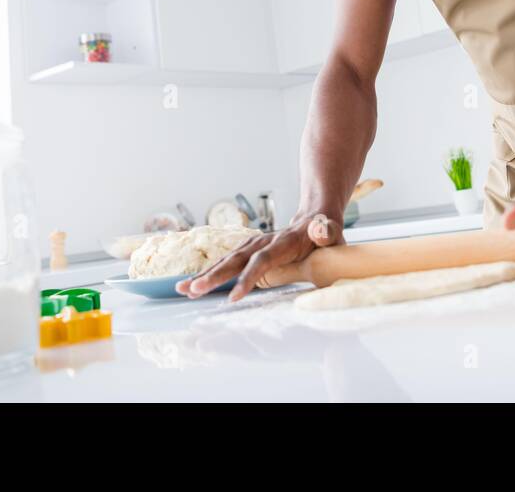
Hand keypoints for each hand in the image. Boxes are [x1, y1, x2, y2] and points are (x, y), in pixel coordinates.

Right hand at [176, 213, 343, 302]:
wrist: (315, 217)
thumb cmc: (324, 232)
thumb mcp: (331, 231)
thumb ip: (326, 232)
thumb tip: (321, 230)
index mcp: (283, 242)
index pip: (263, 260)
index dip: (248, 277)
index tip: (234, 297)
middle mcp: (263, 242)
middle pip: (236, 260)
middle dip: (214, 276)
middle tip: (195, 291)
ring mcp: (253, 246)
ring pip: (226, 261)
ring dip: (205, 275)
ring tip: (184, 290)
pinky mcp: (248, 252)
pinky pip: (226, 264)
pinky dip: (208, 274)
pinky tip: (191, 286)